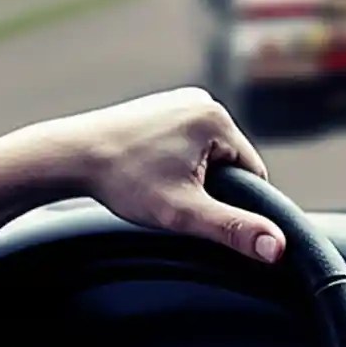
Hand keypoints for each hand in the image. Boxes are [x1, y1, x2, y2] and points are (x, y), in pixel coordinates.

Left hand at [45, 87, 285, 262]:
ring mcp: (179, 99)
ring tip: (157, 184)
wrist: (67, 156)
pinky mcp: (161, 105)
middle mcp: (202, 100)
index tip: (198, 210)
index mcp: (216, 118)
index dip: (233, 202)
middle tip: (172, 199)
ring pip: (208, 153)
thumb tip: (278, 247)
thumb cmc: (123, 181)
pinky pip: (187, 141)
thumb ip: (234, 228)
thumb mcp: (183, 213)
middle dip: (209, 186)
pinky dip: (175, 160)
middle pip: (230, 161)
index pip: (253, 173)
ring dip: (192, 174)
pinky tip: (149, 171)